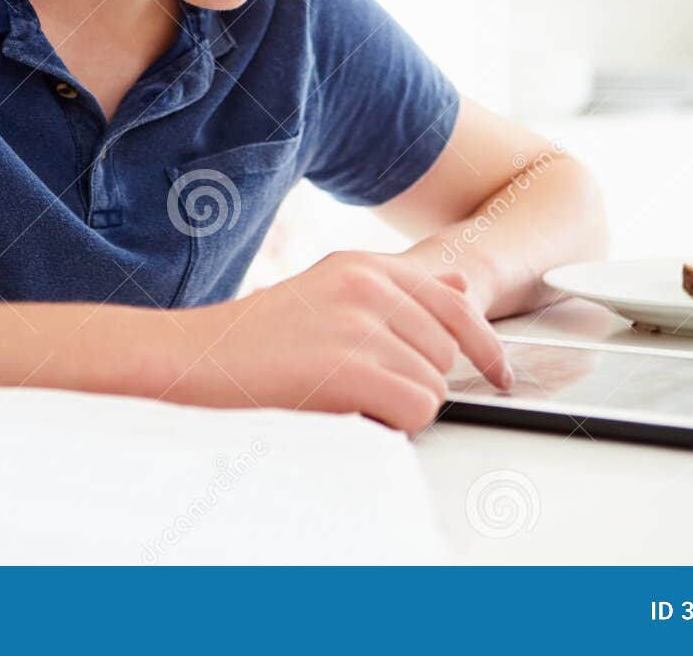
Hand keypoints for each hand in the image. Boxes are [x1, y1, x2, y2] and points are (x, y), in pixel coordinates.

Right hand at [174, 249, 513, 433]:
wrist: (191, 363)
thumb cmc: (254, 341)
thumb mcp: (330, 294)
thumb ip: (398, 290)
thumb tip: (460, 281)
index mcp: (363, 266)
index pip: (456, 301)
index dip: (486, 345)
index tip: (501, 374)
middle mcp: (368, 286)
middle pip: (447, 353)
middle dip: (418, 383)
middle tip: (367, 393)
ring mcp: (360, 324)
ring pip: (433, 386)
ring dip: (400, 407)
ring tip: (345, 400)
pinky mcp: (351, 368)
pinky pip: (416, 410)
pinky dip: (393, 426)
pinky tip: (349, 414)